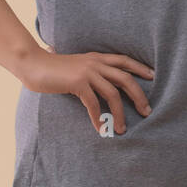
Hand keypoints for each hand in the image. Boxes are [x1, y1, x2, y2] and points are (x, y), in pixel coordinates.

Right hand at [18, 45, 154, 134]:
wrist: (33, 64)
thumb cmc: (53, 68)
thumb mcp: (76, 65)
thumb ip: (90, 71)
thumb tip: (100, 84)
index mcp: (97, 58)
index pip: (125, 60)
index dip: (140, 68)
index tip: (153, 77)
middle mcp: (96, 63)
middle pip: (126, 78)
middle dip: (139, 95)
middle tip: (147, 111)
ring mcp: (87, 72)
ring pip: (113, 93)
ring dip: (120, 113)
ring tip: (123, 129)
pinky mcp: (77, 83)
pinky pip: (93, 104)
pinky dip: (98, 118)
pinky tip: (100, 129)